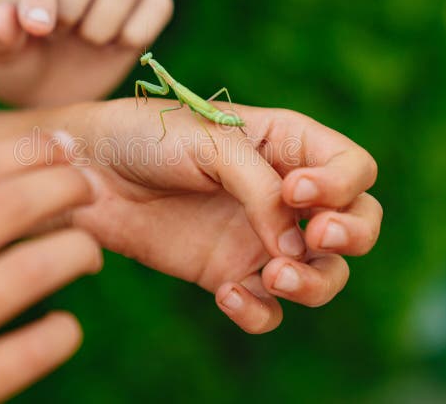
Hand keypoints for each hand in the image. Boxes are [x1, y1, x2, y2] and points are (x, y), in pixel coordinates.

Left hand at [0, 0, 172, 106]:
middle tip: (57, 32)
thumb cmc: (15, 58)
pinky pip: (159, 3)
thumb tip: (5, 19)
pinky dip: (140, 29)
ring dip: (104, 20)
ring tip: (84, 40)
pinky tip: (114, 46)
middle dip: (74, 0)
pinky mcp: (144, 6)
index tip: (37, 29)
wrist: (44, 84)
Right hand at [0, 139, 100, 402]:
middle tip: (90, 188)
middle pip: (5, 208)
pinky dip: (63, 332)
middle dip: (63, 186)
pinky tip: (64, 327)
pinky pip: (34, 350)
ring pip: (28, 271)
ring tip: (89, 253)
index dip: (28, 150)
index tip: (64, 147)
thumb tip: (11, 176)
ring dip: (77, 251)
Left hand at [44, 99, 380, 332]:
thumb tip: (295, 245)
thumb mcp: (209, 142)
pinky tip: (229, 295)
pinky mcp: (227, 273)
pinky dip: (260, 310)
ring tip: (275, 274)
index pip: (353, 167)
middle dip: (352, 235)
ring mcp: (258, 237)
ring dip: (313, 282)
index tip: (296, 190)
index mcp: (285, 146)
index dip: (342, 184)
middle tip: (316, 236)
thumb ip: (259, 187)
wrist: (87, 171)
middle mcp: (282, 194)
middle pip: (357, 223)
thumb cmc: (146, 136)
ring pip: (322, 274)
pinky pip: (267, 307)